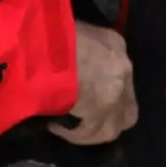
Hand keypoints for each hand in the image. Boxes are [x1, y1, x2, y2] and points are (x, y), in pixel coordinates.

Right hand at [53, 22, 136, 145]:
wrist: (38, 41)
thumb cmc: (48, 31)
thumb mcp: (70, 33)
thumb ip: (78, 50)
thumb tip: (72, 69)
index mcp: (114, 44)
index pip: (120, 75)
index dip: (105, 92)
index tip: (84, 99)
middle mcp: (123, 66)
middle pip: (126, 107)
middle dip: (109, 118)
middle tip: (84, 122)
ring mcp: (116, 89)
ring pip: (114, 125)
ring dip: (91, 132)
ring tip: (68, 129)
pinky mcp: (101, 107)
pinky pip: (91, 132)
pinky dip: (75, 135)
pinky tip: (56, 128)